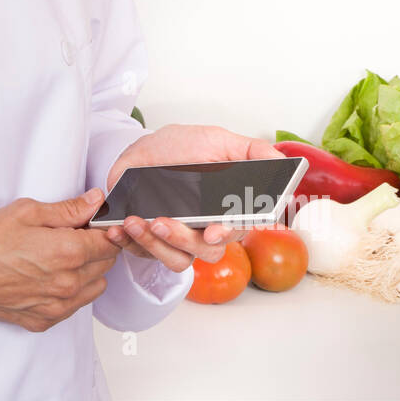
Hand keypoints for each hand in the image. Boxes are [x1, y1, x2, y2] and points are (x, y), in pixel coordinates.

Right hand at [0, 189, 116, 339]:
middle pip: (106, 264)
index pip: (111, 241)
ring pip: (96, 286)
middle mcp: (69, 282)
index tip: (93, 224)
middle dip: (96, 248)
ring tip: (60, 258)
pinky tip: (48, 277)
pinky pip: (76, 305)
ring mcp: (58, 305)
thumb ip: (69, 209)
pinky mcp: (46, 320)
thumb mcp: (27, 211)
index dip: (104, 229)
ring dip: (88, 271)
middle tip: (71, 237)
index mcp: (68, 251)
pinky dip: (71, 292)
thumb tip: (96, 201)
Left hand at [103, 123, 284, 271]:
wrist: (142, 151)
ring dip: (156, 245)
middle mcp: (204, 229)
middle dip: (183, 239)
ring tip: (137, 222)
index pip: (235, 232)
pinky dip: (130, 244)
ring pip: (177, 260)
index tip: (211, 232)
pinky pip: (144, 255)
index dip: (226, 235)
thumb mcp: (217, 140)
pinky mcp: (151, 241)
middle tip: (162, 221)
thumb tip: (280, 160)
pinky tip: (119, 228)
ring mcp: (178, 238)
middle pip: (206, 252)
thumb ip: (250, 150)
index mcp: (226, 210)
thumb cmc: (181, 147)